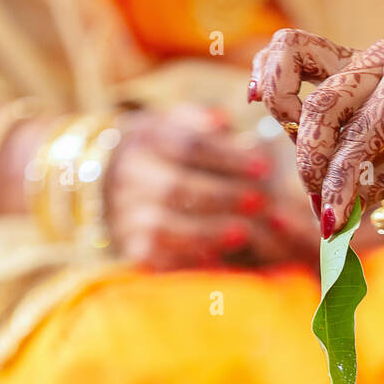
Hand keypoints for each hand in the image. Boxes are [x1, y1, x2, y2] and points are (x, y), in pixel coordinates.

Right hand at [104, 104, 316, 270]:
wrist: (119, 186)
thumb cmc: (169, 155)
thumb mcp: (178, 128)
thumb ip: (203, 124)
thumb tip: (222, 122)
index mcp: (145, 139)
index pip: (188, 145)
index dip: (228, 157)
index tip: (264, 167)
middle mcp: (128, 176)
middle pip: (175, 187)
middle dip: (222, 195)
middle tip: (260, 202)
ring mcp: (124, 213)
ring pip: (162, 226)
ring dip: (206, 231)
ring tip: (243, 233)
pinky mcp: (131, 247)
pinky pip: (155, 257)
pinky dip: (186, 262)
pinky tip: (218, 262)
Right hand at [251, 29, 383, 237]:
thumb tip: (337, 212)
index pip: (361, 138)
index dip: (341, 185)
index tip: (332, 225)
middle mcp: (381, 58)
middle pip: (323, 107)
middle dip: (314, 163)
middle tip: (324, 208)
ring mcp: (360, 54)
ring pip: (294, 55)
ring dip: (282, 107)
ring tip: (299, 158)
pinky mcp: (346, 59)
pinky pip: (295, 51)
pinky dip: (273, 73)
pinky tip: (258, 99)